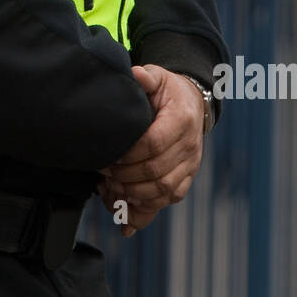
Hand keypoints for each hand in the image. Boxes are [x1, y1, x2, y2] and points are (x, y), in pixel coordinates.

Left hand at [98, 65, 205, 236]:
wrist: (192, 103)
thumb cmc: (168, 91)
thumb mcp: (157, 77)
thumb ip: (146, 77)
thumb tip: (135, 74)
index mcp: (181, 120)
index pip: (153, 143)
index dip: (128, 154)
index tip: (107, 155)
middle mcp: (190, 146)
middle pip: (157, 171)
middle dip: (126, 176)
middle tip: (104, 172)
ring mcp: (190, 165)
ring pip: (164, 190)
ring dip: (134, 195)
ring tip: (111, 189)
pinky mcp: (186, 179)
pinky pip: (169, 200)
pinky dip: (146, 213)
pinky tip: (126, 221)